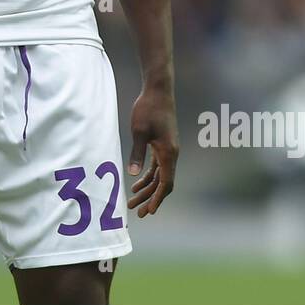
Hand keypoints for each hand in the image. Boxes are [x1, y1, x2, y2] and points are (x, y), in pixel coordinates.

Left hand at [127, 84, 177, 217]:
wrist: (158, 91)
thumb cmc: (148, 109)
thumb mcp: (139, 131)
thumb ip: (137, 153)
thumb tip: (133, 174)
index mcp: (168, 153)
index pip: (166, 183)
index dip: (158, 198)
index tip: (150, 211)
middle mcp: (171, 154)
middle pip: (163, 183)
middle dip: (150, 198)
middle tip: (138, 213)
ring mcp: (168, 150)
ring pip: (160, 176)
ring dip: (148, 189)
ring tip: (133, 202)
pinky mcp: (162, 145)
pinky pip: (157, 167)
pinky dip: (148, 177)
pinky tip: (137, 184)